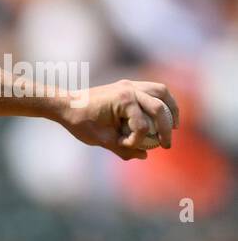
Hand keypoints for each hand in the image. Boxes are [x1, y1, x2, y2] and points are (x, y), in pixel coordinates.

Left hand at [56, 79, 178, 160]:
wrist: (66, 104)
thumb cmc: (80, 122)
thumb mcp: (100, 139)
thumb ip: (123, 149)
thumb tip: (145, 156)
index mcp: (122, 101)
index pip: (142, 125)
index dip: (138, 141)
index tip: (126, 147)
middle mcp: (129, 89)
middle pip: (158, 108)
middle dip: (166, 128)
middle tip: (166, 145)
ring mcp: (130, 84)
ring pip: (161, 92)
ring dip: (171, 109)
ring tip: (175, 126)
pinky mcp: (129, 84)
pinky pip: (154, 89)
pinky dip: (163, 100)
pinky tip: (165, 113)